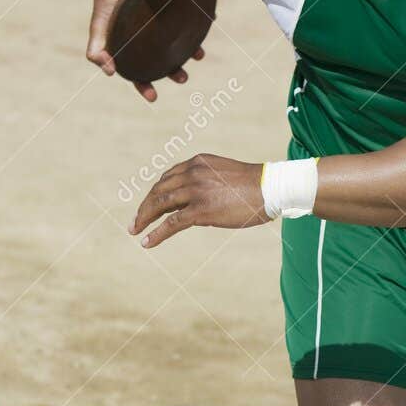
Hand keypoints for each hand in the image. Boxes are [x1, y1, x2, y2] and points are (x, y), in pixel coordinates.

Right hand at [86, 0, 203, 102]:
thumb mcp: (100, 23)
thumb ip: (98, 48)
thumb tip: (110, 73)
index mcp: (130, 42)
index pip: (137, 69)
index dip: (143, 84)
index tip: (153, 97)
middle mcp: (147, 32)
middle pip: (161, 59)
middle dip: (172, 72)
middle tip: (182, 78)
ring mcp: (163, 17)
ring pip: (179, 41)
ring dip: (189, 51)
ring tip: (199, 55)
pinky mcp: (177, 0)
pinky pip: (193, 14)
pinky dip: (201, 19)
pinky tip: (210, 20)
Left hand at [130, 154, 269, 247]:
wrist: (270, 187)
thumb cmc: (254, 185)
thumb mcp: (223, 175)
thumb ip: (206, 182)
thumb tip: (196, 202)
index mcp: (197, 163)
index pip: (168, 178)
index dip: (155, 193)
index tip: (149, 206)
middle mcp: (192, 173)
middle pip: (159, 190)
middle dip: (145, 207)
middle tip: (135, 222)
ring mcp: (195, 191)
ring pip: (160, 204)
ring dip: (144, 218)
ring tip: (135, 231)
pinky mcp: (201, 210)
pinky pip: (171, 223)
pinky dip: (156, 233)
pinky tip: (147, 242)